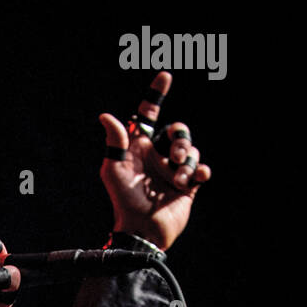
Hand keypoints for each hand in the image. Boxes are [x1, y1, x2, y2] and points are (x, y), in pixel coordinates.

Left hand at [98, 71, 211, 250]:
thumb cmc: (124, 201)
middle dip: (180, 138)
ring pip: (190, 149)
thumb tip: (105, 116)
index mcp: (139, 148)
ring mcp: (173, 170)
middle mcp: (157, 156)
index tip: (165, 76)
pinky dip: (199, 171)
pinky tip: (192, 179)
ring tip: (177, 180)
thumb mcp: (114, 169)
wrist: (143, 230)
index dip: (156, 95)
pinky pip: (201, 168)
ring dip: (186, 162)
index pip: (149, 115)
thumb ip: (115, 142)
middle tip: (173, 156)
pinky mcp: (188, 185)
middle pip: (177, 130)